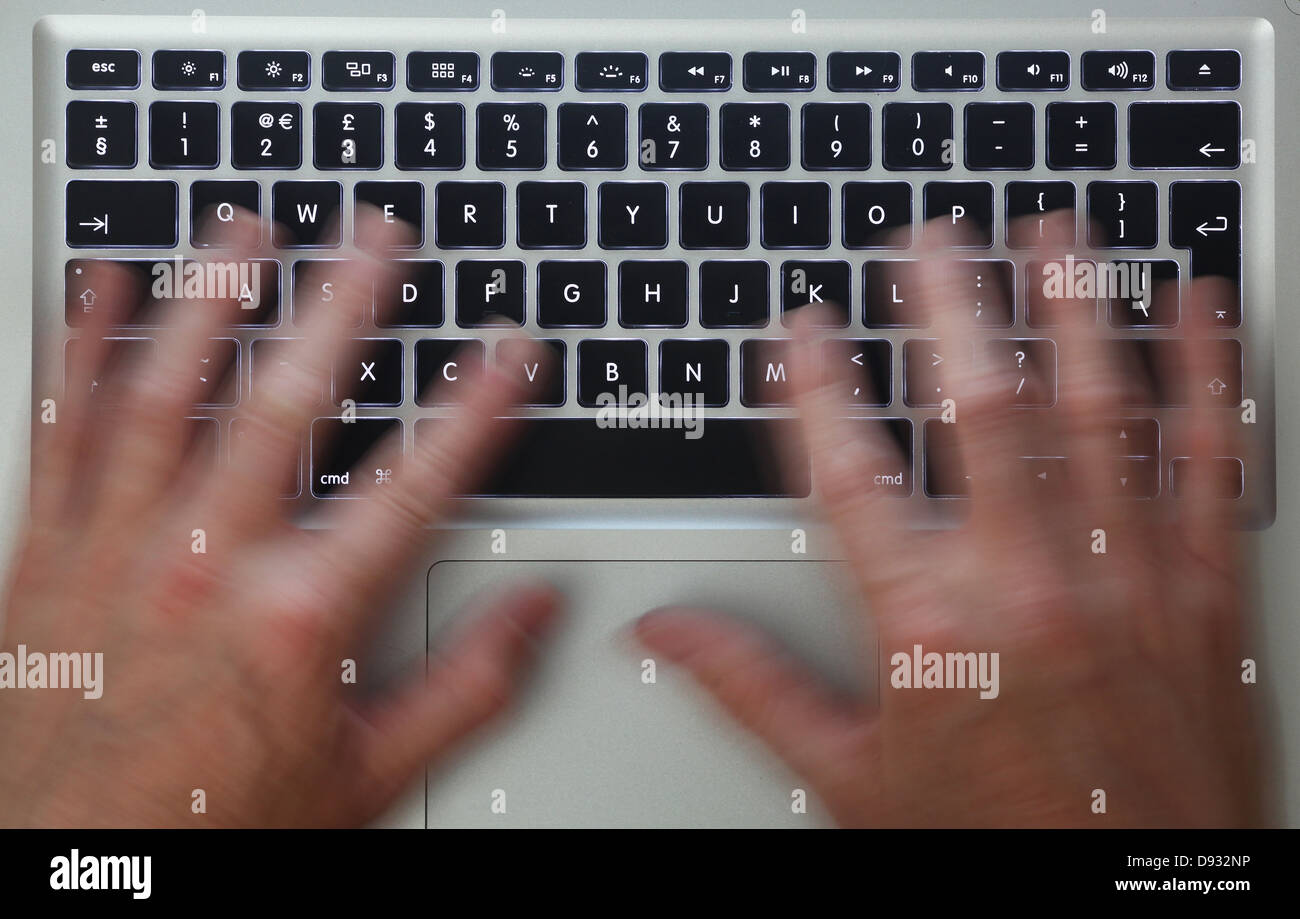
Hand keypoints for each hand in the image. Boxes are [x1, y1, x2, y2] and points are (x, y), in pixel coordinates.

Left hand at [0, 208, 557, 826]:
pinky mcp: (49, 552)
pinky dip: (80, 350)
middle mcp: (204, 564)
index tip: (510, 352)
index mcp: (296, 619)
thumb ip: (467, 687)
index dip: (475, 410)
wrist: (62, 870)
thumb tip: (536, 617)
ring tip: (246, 229)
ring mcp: (118, 548)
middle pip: (286, 405)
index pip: (412, 488)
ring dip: (211, 299)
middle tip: (376, 235)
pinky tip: (100, 289)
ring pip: (166, 391)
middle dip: (341, 308)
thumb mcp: (368, 777)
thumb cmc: (211, 827)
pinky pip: (63, 428)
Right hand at [637, 215, 1262, 826]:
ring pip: (1099, 407)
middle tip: (927, 236)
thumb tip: (667, 636)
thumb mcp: (853, 779)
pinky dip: (1205, 371)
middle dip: (948, 305)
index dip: (814, 388)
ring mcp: (1126, 574)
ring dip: (1073, 307)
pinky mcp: (1204, 588)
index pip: (850, 471)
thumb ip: (754, 688)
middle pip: (980, 406)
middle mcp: (1030, 581)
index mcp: (930, 625)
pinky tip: (1193, 306)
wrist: (1134, 905)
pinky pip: (1211, 456)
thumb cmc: (996, 842)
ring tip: (1050, 233)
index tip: (798, 330)